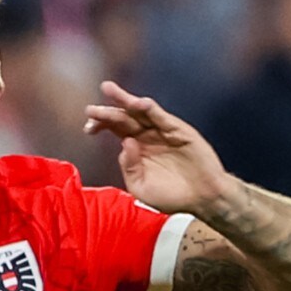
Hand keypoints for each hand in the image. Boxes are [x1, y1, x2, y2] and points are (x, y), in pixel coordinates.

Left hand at [83, 81, 237, 216]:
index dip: (101, 125)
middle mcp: (148, 135)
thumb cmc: (171, 196)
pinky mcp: (179, 131)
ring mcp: (163, 131)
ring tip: (109, 91)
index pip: (115, 130)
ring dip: (125, 100)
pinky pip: (162, 118)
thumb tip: (125, 144)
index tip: (88, 128)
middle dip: (106, 112)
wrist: (202, 199)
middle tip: (90, 109)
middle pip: (123, 118)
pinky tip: (139, 103)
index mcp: (136, 147)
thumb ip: (129, 167)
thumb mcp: (141, 187)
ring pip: (140, 112)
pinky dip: (151, 110)